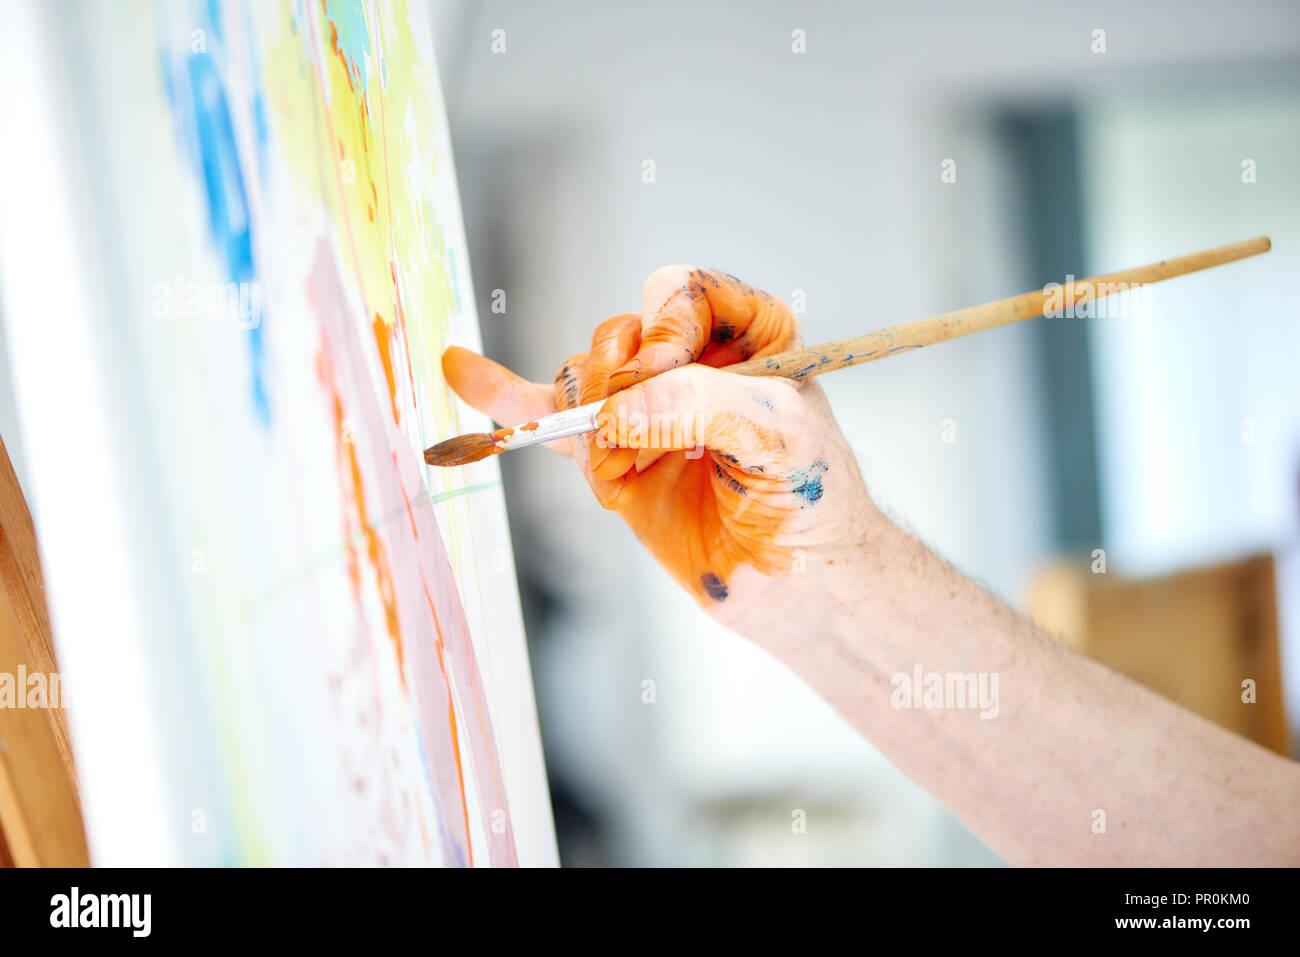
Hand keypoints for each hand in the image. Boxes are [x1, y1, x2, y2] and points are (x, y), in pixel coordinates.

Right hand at [442, 266, 884, 645]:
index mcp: (746, 334)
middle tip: (644, 433)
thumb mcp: (779, 434)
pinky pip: (547, 419)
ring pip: (582, 381)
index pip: (680, 291)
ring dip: (591, 424)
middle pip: (619, 335)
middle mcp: (690, 363)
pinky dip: (505, 397)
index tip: (667, 373)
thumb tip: (614, 413)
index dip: (663, 328)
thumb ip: (697, 404)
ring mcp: (646, 412)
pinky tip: (463, 369)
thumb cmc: (813, 498)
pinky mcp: (613, 459)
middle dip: (620, 385)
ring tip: (626, 466)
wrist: (800, 586)